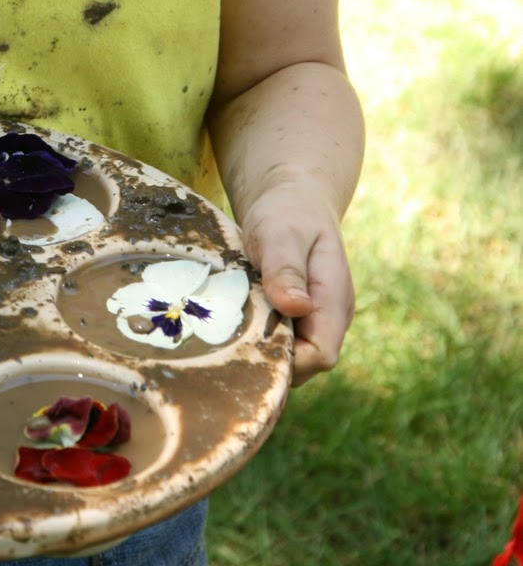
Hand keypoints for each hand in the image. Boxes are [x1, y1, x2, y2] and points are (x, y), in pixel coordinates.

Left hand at [241, 192, 354, 385]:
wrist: (293, 201)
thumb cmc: (288, 212)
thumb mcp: (281, 234)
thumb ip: (286, 270)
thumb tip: (296, 308)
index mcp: (334, 302)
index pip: (321, 356)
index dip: (289, 359)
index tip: (251, 338)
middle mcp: (330, 319)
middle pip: (304, 364)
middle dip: (270, 356)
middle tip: (231, 332)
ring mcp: (315, 320)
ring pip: (290, 356)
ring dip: (261, 346)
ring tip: (231, 322)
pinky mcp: (298, 318)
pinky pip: (281, 341)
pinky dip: (258, 336)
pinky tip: (235, 319)